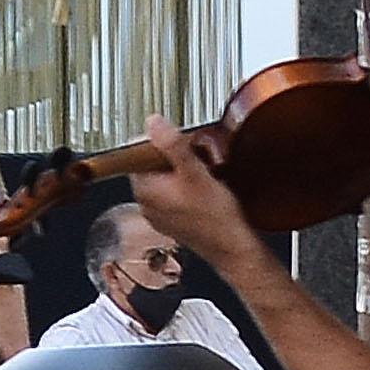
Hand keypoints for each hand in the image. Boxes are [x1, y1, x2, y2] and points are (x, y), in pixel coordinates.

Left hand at [127, 118, 252, 266]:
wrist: (231, 246)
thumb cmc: (214, 215)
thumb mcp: (195, 172)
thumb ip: (172, 145)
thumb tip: (153, 123)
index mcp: (145, 190)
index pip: (138, 155)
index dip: (159, 144)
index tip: (179, 142)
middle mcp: (146, 204)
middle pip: (152, 166)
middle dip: (174, 156)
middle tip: (197, 157)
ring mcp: (158, 214)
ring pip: (165, 180)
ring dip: (182, 170)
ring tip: (203, 172)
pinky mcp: (172, 221)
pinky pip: (174, 194)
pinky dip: (187, 187)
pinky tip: (205, 188)